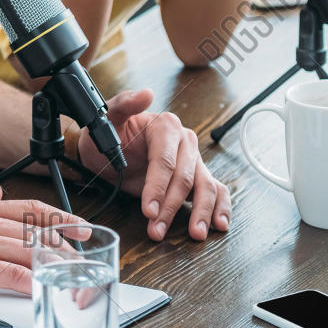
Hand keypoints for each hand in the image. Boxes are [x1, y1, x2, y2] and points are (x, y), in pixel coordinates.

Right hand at [0, 186, 87, 296]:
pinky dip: (31, 280)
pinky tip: (44, 287)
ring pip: (28, 248)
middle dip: (64, 243)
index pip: (28, 207)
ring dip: (55, 263)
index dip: (58, 216)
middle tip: (83, 255)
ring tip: (72, 274)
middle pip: (35, 229)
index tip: (77, 225)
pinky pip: (10, 272)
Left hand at [76, 88, 230, 241]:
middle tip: (157, 229)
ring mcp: (194, 160)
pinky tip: (218, 224)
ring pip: (205, 187)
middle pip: (184, 178)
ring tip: (195, 234)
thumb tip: (145, 94)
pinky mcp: (198, 176)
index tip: (148, 209)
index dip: (157, 187)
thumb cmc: (107, 137)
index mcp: (166, 126)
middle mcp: (185, 141)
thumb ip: (123, 105)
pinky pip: (215, 191)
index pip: (165, 161)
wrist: (108, 152)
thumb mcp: (107, 120)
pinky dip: (220, 208)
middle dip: (171, 207)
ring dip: (200, 213)